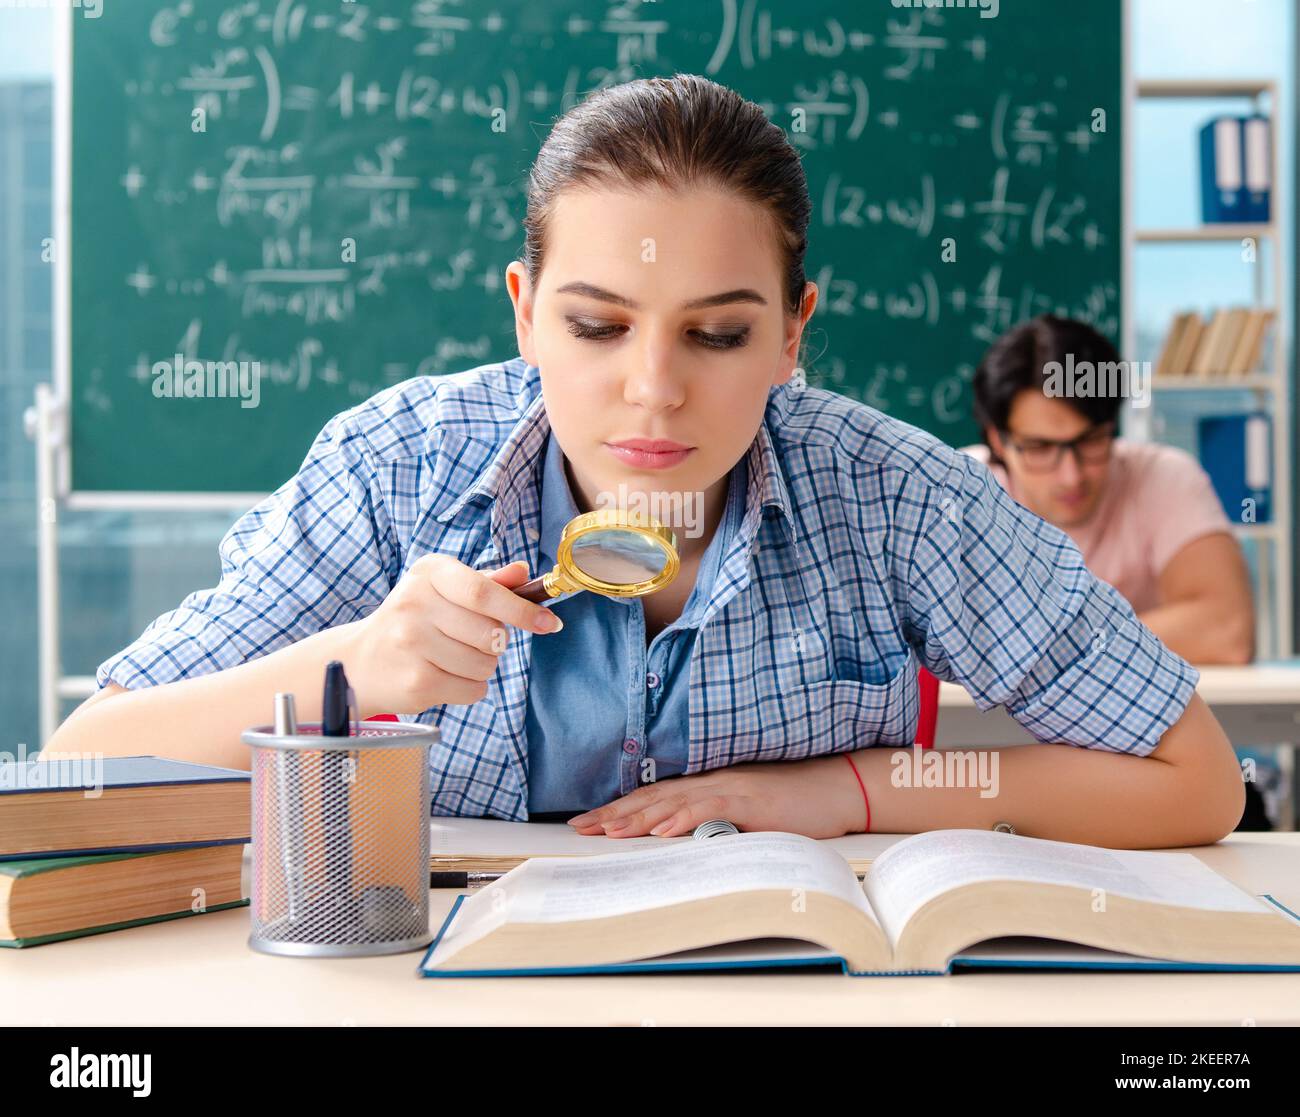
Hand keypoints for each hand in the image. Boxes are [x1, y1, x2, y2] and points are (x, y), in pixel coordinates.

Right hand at [336, 554, 562, 716]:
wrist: (358, 662)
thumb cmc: (412, 621)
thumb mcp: (442, 590)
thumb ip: (486, 583)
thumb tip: (522, 571)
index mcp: (428, 573)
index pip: (485, 593)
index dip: (522, 610)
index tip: (550, 624)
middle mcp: (415, 603)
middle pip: (492, 633)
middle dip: (495, 643)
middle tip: (469, 640)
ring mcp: (413, 644)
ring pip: (486, 665)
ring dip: (480, 667)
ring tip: (450, 658)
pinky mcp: (416, 681)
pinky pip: (473, 690)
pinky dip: (468, 687)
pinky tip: (442, 675)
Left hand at [566, 754, 867, 838]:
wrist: (837, 787)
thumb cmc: (796, 804)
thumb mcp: (747, 813)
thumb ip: (715, 822)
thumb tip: (682, 841)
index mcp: (710, 784)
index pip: (655, 796)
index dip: (620, 808)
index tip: (589, 822)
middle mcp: (713, 781)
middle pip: (653, 796)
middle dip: (614, 813)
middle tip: (579, 828)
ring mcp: (730, 788)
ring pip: (673, 801)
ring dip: (638, 817)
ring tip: (607, 832)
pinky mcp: (750, 800)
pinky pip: (709, 809)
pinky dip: (682, 819)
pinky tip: (660, 831)